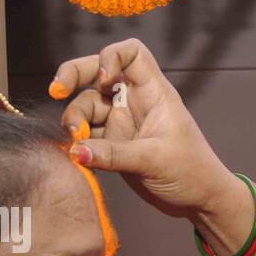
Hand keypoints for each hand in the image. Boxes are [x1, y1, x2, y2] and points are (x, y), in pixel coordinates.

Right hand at [50, 38, 221, 218]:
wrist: (199, 202)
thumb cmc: (192, 172)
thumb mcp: (154, 160)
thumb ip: (113, 155)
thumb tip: (75, 151)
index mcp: (153, 92)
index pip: (131, 53)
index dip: (111, 56)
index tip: (102, 80)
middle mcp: (134, 102)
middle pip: (95, 73)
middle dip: (73, 76)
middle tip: (56, 91)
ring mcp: (121, 123)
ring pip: (86, 107)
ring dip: (74, 118)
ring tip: (73, 138)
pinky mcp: (112, 145)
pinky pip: (87, 136)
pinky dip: (77, 141)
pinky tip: (73, 153)